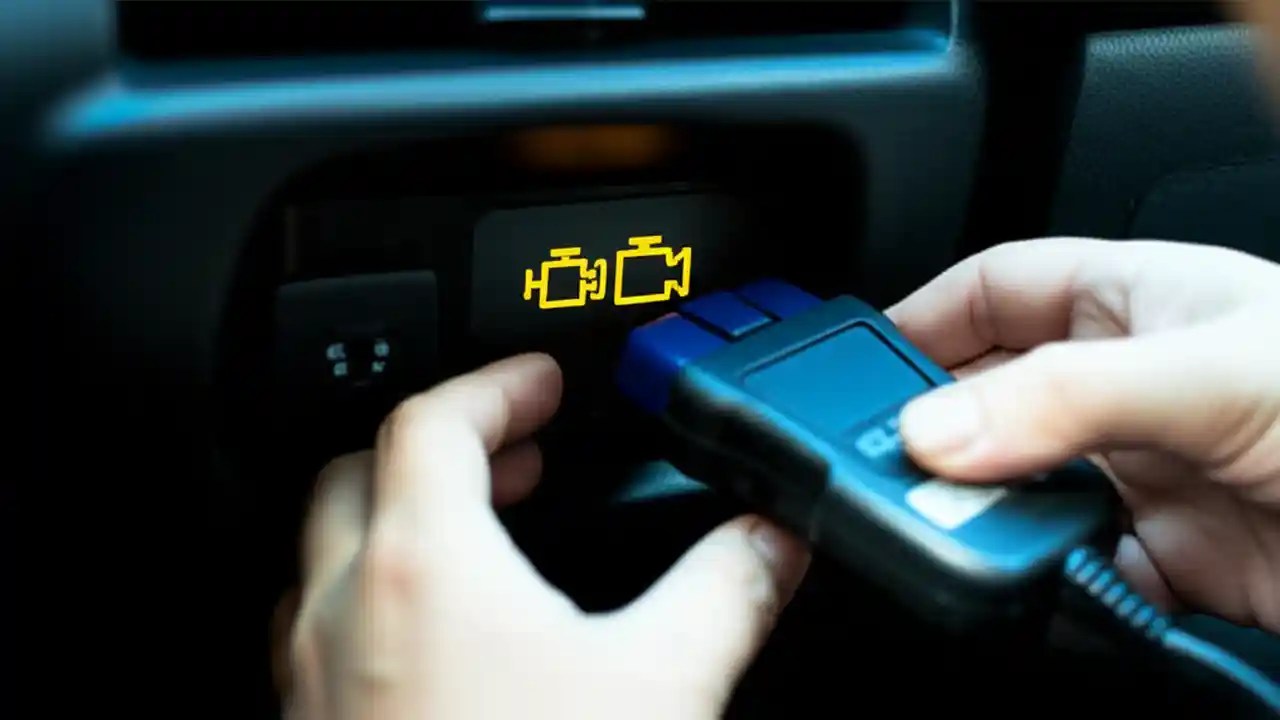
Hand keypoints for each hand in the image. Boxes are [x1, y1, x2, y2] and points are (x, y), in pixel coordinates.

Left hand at [280, 353, 809, 719]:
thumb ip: (727, 588)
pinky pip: (323, 629)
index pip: (436, 420)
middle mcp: (344, 610)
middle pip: (365, 468)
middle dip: (446, 444)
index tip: (542, 383)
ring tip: (485, 537)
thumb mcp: (663, 684)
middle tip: (522, 457)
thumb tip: (772, 540)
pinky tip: (444, 646)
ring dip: (403, 519)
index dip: (498, 386)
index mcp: (423, 565)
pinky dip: (380, 597)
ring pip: (331, 550)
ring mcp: (313, 676)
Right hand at [886, 238, 1279, 630]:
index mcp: (1140, 301)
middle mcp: (1133, 385)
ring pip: (1023, 492)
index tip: (855, 370)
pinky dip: (1046, 584)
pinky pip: (1077, 571)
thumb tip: (939, 430)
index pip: (996, 289)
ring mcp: (1149, 474)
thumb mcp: (1212, 374)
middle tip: (888, 465)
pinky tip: (1037, 583)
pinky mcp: (1173, 557)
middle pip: (993, 399)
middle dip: (938, 433)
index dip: (922, 318)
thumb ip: (1067, 395)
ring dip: (985, 517)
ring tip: (955, 530)